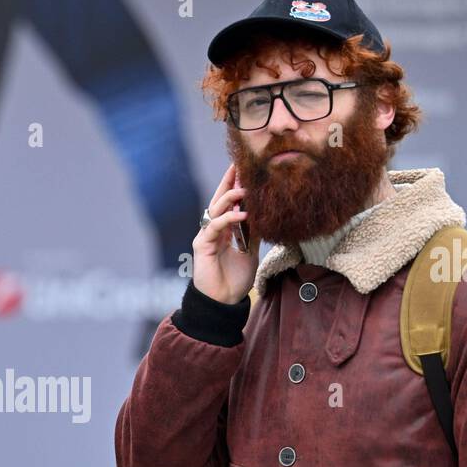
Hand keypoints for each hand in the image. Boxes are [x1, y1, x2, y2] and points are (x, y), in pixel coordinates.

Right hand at [192, 163, 259, 303]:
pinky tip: (243, 215)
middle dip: (228, 182)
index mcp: (223, 230)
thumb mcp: (250, 252)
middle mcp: (212, 230)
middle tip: (238, 165)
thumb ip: (253, 233)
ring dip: (230, 198)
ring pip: (215, 210)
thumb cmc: (235, 280)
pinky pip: (215, 227)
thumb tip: (264, 215)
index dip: (235, 186)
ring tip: (245, 189)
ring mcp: (206, 236)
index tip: (245, 169)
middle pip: (219, 199)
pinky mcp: (202, 245)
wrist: (224, 301)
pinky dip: (228, 219)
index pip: (229, 203)